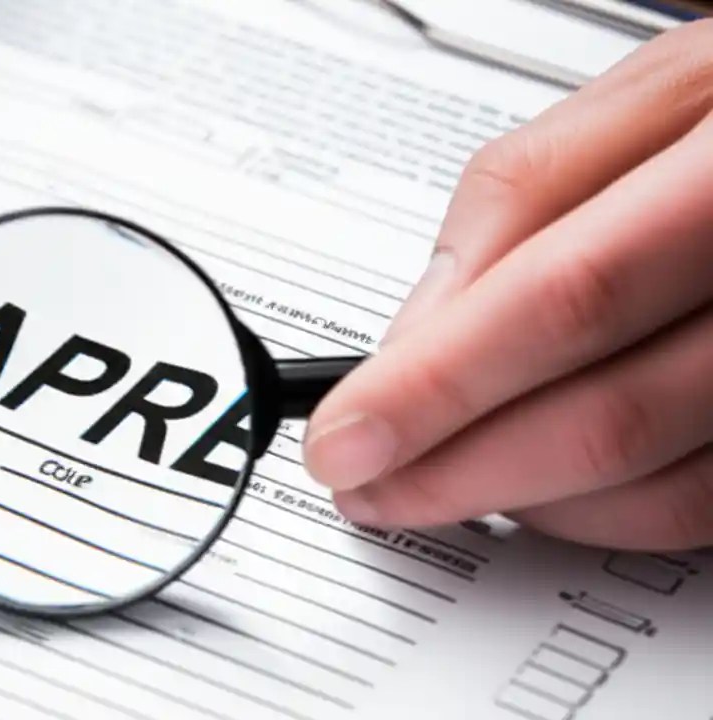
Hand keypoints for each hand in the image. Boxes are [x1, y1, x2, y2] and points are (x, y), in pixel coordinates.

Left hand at [302, 21, 712, 551]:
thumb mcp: (648, 99)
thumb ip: (523, 197)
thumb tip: (415, 333)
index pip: (564, 299)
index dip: (435, 383)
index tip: (344, 432)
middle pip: (608, 416)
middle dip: (454, 467)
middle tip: (368, 483)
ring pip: (653, 483)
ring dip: (518, 497)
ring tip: (430, 478)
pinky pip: (699, 500)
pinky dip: (599, 511)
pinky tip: (533, 482)